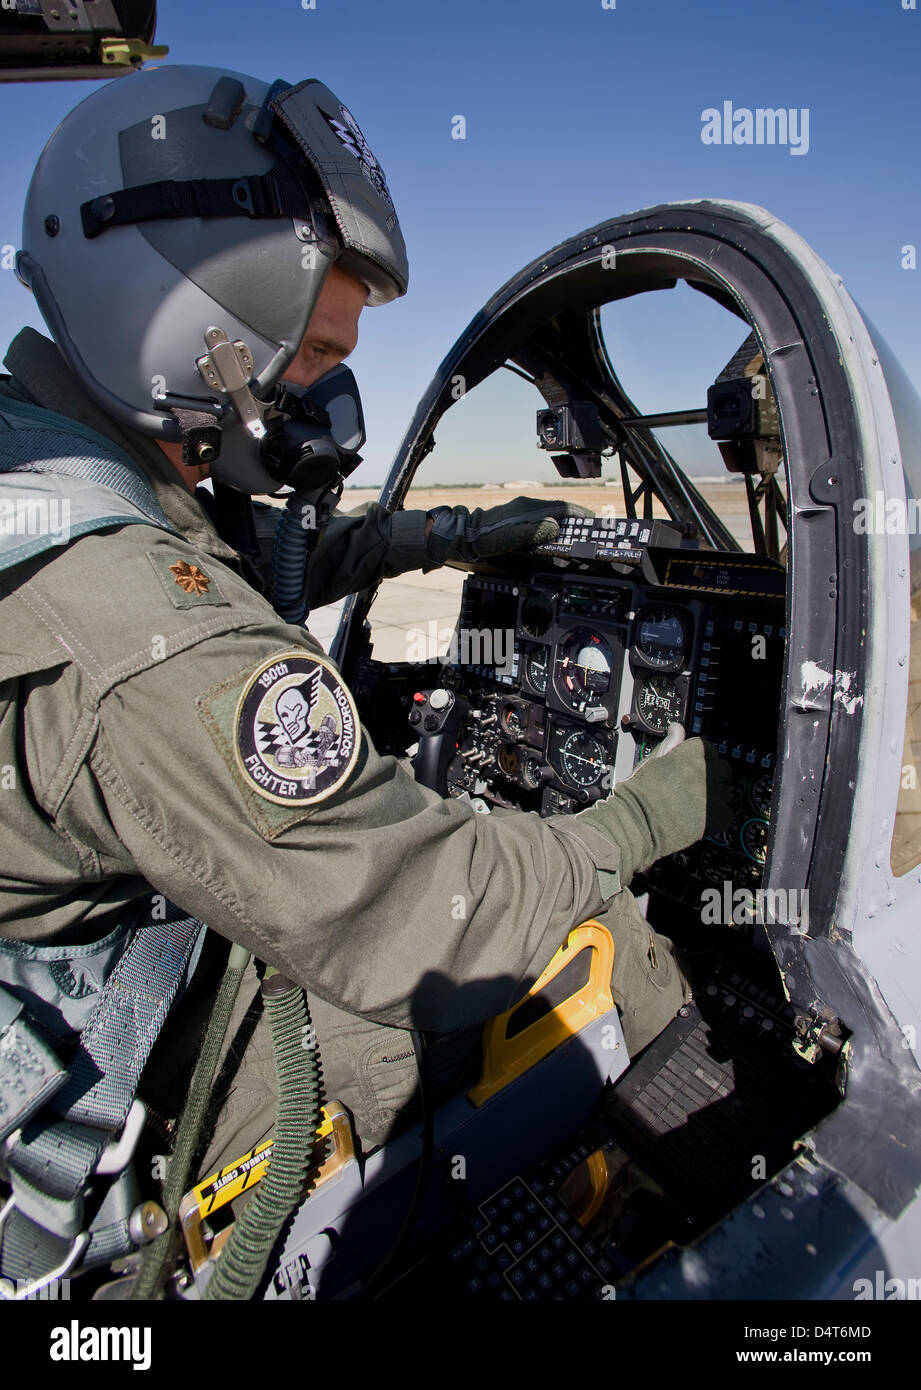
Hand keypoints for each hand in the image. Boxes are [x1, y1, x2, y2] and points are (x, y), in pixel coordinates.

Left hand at [425, 497, 592, 563]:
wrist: (463, 535)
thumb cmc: (485, 538)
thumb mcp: (512, 537)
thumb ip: (534, 531)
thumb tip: (556, 527)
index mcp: (529, 508)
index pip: (563, 507)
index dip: (581, 514)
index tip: (594, 520)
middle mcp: (526, 505)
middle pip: (559, 509)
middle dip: (577, 517)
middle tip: (590, 528)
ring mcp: (521, 510)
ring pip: (550, 513)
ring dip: (565, 521)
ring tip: (576, 531)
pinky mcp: (516, 517)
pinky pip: (541, 518)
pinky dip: (553, 524)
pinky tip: (554, 533)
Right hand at [646, 724, 733, 837]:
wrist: (638, 820)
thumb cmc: (641, 791)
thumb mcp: (654, 759)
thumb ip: (672, 743)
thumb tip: (678, 729)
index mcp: (694, 752)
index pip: (710, 750)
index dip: (701, 761)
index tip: (692, 769)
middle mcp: (708, 770)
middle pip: (723, 771)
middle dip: (712, 779)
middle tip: (693, 789)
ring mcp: (715, 794)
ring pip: (725, 793)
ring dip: (714, 799)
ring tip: (693, 805)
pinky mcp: (719, 816)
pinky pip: (727, 814)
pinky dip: (716, 818)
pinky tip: (698, 818)